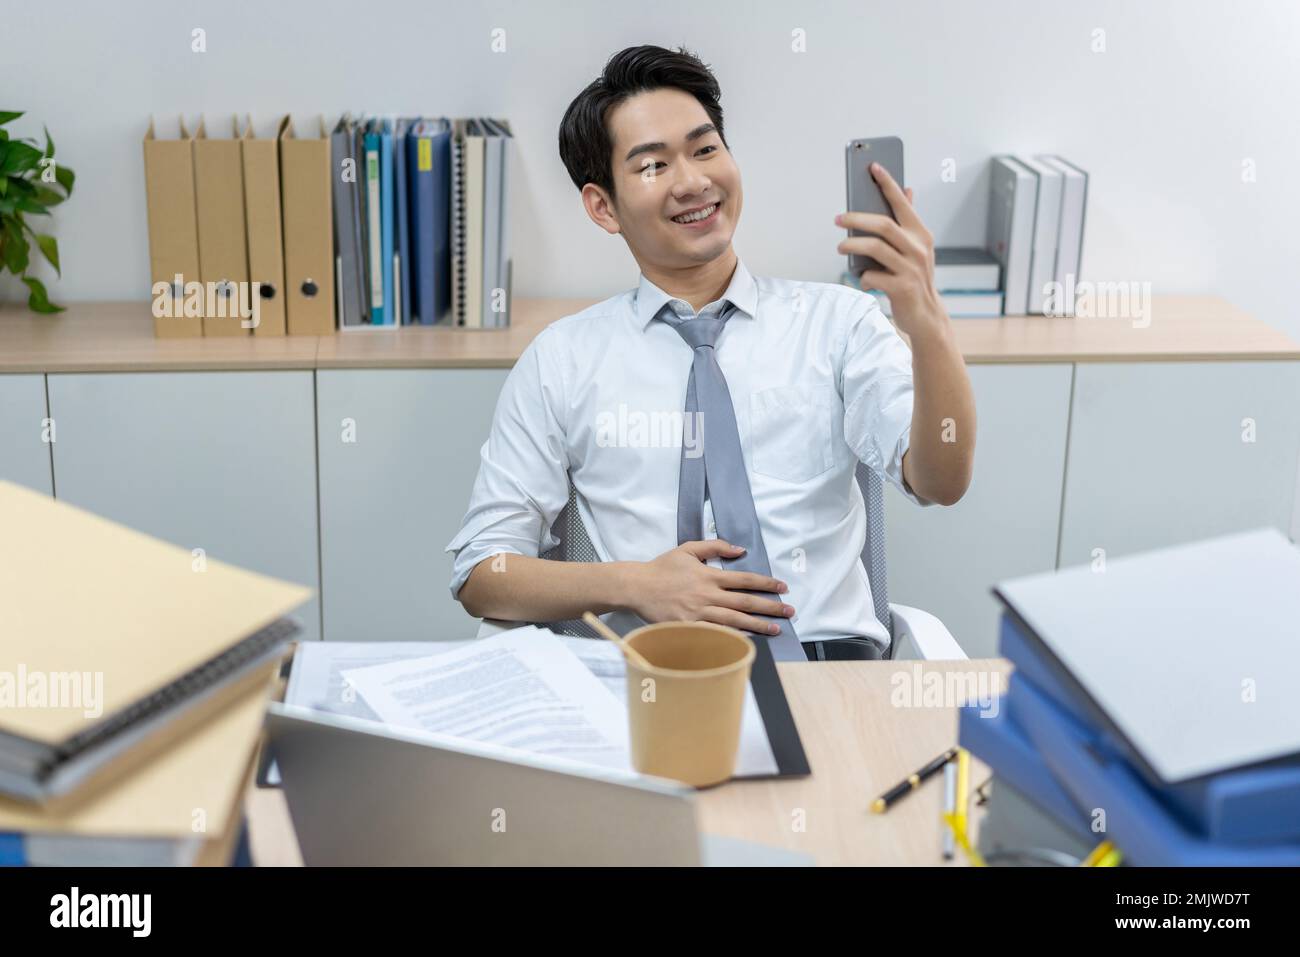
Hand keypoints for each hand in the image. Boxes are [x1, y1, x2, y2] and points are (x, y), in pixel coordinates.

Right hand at [629, 540, 793, 636]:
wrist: (638, 587)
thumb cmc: (662, 568)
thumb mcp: (688, 549)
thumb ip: (715, 546)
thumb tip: (740, 549)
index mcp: (709, 575)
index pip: (745, 579)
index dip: (766, 583)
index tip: (782, 588)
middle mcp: (708, 595)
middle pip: (745, 602)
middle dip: (770, 607)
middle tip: (789, 611)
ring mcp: (699, 613)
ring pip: (735, 620)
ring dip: (759, 625)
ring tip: (776, 628)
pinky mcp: (690, 628)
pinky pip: (717, 634)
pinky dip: (734, 637)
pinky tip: (749, 641)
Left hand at [836, 164, 945, 336]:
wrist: (927, 315)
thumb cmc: (914, 278)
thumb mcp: (917, 248)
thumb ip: (908, 221)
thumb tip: (907, 190)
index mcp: (921, 234)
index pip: (902, 203)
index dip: (888, 183)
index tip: (873, 166)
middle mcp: (918, 248)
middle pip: (884, 224)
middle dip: (857, 218)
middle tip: (838, 219)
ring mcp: (911, 268)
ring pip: (875, 248)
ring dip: (853, 246)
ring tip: (841, 247)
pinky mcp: (901, 288)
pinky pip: (873, 276)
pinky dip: (863, 277)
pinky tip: (862, 279)